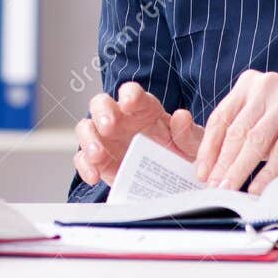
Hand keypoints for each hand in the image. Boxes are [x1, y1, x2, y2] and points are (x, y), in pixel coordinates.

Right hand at [74, 81, 204, 186]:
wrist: (176, 185)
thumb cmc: (183, 157)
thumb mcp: (194, 146)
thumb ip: (189, 132)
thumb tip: (181, 116)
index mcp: (143, 109)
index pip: (131, 92)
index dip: (129, 94)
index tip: (130, 102)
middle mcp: (121, 120)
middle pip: (101, 104)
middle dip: (102, 112)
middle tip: (108, 125)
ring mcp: (107, 140)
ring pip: (86, 129)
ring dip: (89, 139)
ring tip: (97, 154)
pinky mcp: (100, 162)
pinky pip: (83, 159)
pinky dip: (85, 166)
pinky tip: (94, 175)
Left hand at [193, 71, 277, 192]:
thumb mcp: (266, 124)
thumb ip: (242, 135)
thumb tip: (212, 166)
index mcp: (250, 83)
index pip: (221, 118)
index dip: (208, 148)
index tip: (202, 171)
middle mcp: (267, 85)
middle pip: (236, 130)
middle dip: (222, 163)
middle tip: (214, 186)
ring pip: (255, 141)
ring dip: (239, 170)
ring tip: (229, 189)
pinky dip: (267, 173)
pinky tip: (257, 188)